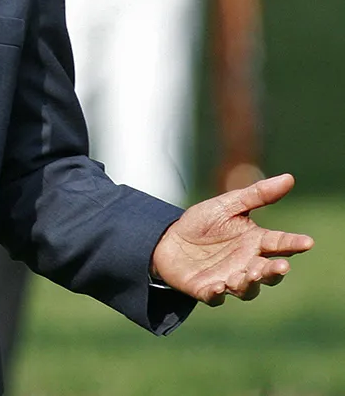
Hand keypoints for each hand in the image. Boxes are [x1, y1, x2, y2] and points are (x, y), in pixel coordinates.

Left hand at [150, 173, 314, 305]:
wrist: (168, 240)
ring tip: (245, 274)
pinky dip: (218, 293)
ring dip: (249, 283)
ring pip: (247, 289)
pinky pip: (215, 297)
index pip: (280, 243)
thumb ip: (257, 195)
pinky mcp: (207, 290)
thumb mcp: (228, 204)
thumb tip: (289, 178)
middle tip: (281, 266)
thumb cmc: (203, 223)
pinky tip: (218, 286)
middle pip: (268, 272)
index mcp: (255, 242)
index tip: (307, 241)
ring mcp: (229, 279)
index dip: (293, 243)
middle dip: (275, 270)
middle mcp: (247, 264)